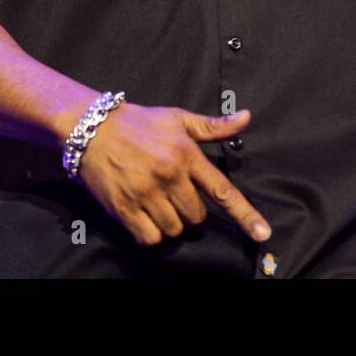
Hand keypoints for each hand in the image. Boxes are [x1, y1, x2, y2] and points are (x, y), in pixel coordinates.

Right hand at [75, 102, 271, 246]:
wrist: (92, 128)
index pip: (223, 190)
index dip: (246, 214)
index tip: (263, 234)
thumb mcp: (177, 118)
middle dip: (191, 212)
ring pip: (174, 230)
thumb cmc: (139, 122)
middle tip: (175, 195)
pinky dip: (151, 234)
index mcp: (186, 155)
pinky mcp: (124, 208)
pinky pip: (149, 238)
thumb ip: (213, 126)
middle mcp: (169, 176)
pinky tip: (145, 217)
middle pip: (197, 218)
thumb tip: (246, 117)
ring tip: (158, 204)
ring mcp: (146, 194)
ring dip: (170, 224)